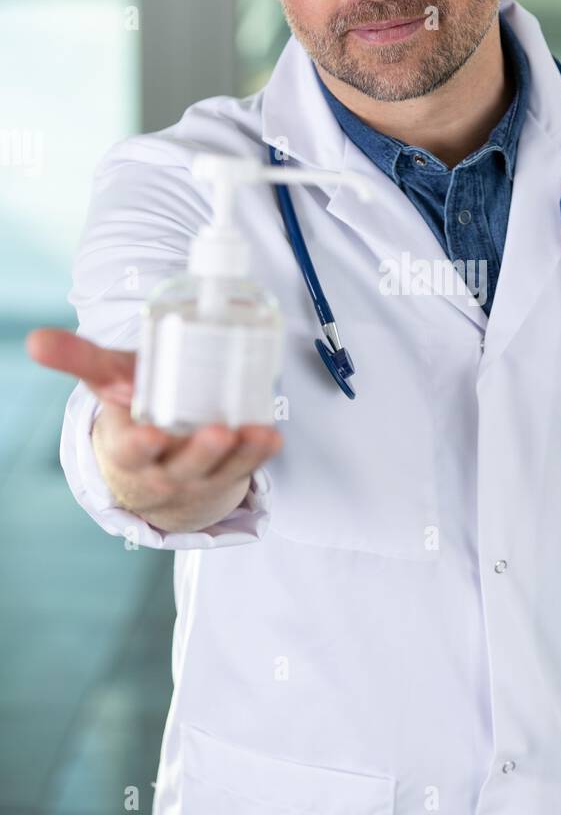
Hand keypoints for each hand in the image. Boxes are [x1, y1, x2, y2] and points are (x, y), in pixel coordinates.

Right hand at [27, 327, 282, 531]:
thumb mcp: (107, 384)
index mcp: (130, 449)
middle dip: (200, 452)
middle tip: (217, 432)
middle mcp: (165, 469)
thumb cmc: (133, 409)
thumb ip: (78, 359)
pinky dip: (259, 453)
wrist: (160, 454)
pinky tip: (270, 435)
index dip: (142, 446)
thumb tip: (35, 339)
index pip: (133, 452)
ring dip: (240, 454)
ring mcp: (201, 474)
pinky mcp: (231, 471)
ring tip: (255, 432)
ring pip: (221, 469)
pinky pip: (248, 466)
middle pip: (183, 466)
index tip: (152, 434)